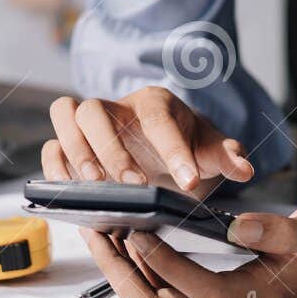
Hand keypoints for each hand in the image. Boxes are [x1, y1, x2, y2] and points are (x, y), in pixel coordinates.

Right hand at [40, 86, 253, 197]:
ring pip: (65, 116)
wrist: (162, 152)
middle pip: (96, 110)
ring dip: (76, 151)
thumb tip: (245, 168)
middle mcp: (117, 108)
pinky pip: (51, 147)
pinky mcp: (70, 146)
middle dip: (111, 148)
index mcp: (155, 104)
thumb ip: (227, 157)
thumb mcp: (209, 151)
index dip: (173, 150)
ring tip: (94, 186)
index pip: (159, 119)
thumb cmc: (183, 146)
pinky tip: (71, 193)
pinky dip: (56, 167)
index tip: (187, 182)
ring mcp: (88, 125)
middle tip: (133, 185)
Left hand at [81, 201, 296, 297]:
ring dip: (124, 274)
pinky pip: (165, 297)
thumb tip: (236, 225)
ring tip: (100, 233)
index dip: (157, 257)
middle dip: (121, 272)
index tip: (132, 226)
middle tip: (96, 230)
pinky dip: (140, 273)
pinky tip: (126, 243)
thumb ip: (277, 230)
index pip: (191, 284)